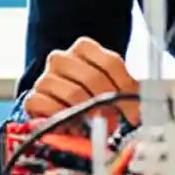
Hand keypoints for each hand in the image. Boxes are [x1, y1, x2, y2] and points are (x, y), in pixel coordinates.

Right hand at [24, 38, 140, 125]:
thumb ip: (126, 93)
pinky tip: (74, 126)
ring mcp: (45, 77)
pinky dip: (65, 120)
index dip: (126, 89)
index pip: (111, 63)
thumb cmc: (88, 95)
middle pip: (92, 78)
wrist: (59, 108)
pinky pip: (50, 107)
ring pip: (73, 93)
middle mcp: (61, 58)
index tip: (134, 112)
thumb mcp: (111, 88)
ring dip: (89, 114)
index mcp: (83, 48)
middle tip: (116, 121)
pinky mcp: (33, 97)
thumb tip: (141, 109)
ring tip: (97, 126)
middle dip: (108, 104)